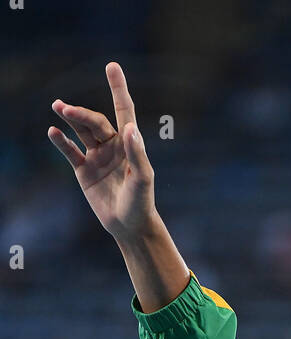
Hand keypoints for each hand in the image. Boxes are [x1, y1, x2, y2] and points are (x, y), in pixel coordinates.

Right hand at [48, 62, 155, 240]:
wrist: (130, 227)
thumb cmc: (142, 203)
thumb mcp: (143, 179)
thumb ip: (137, 154)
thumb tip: (131, 128)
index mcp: (129, 144)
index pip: (124, 111)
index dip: (118, 89)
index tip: (112, 66)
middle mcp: (112, 146)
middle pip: (95, 122)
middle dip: (81, 114)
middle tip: (65, 108)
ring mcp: (97, 157)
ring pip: (81, 131)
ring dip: (70, 119)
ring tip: (57, 106)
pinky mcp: (84, 171)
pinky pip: (70, 152)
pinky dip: (61, 142)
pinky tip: (53, 131)